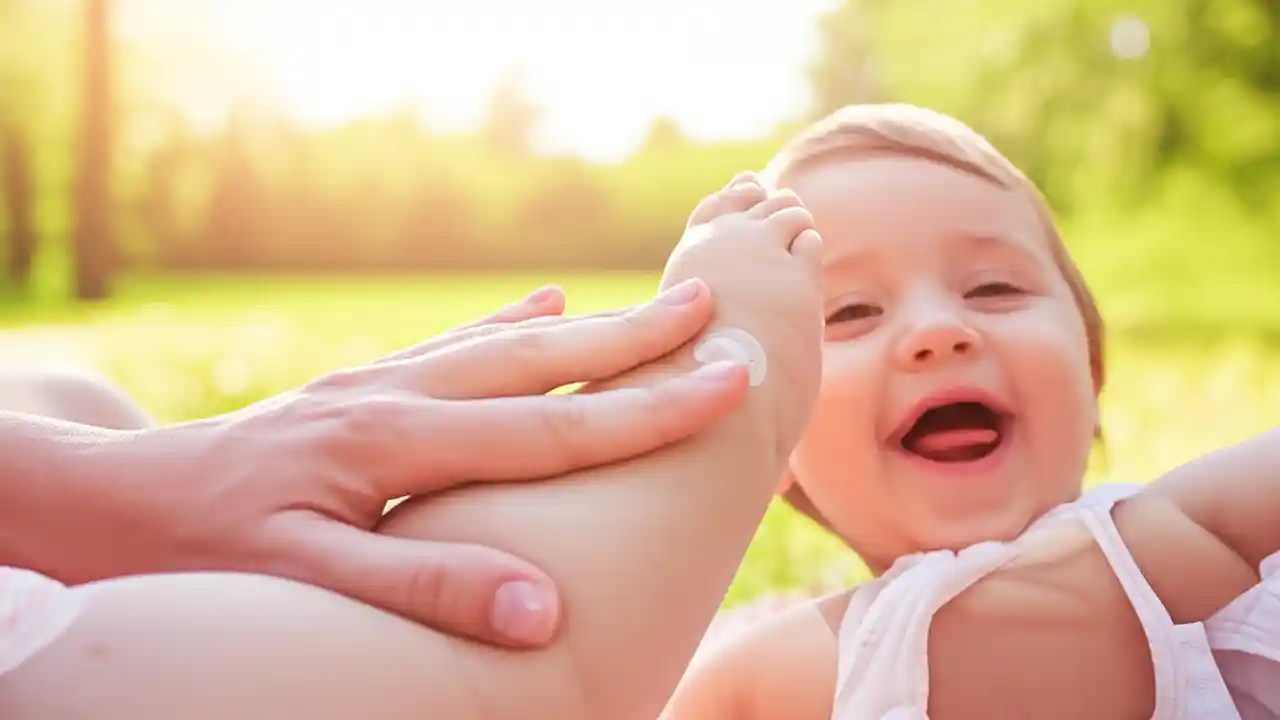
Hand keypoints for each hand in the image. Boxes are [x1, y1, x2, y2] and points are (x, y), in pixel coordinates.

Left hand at [50, 283, 745, 646]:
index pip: (554, 426)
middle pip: (542, 358)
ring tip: (649, 307)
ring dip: (586, 325)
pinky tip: (541, 304)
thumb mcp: (307, 580)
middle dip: (634, 339)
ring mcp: (379, 382)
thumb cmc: (209, 551)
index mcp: (399, 441)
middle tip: (710, 312)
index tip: (726, 381)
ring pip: (505, 343)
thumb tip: (543, 611)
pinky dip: (509, 323)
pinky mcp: (362, 387)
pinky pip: (454, 344)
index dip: (648, 410)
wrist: (116, 502)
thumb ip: (425, 585)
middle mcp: (398, 394)